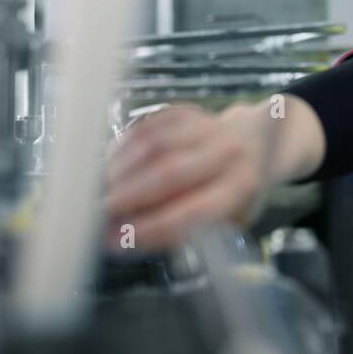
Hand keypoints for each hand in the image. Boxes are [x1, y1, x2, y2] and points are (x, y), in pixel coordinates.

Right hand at [102, 101, 284, 252]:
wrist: (255, 145)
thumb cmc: (235, 193)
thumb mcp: (225, 221)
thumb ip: (184, 232)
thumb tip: (126, 241)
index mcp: (242, 186)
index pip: (193, 210)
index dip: (149, 228)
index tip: (115, 241)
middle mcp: (228, 151)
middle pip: (170, 172)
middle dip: (128, 196)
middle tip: (97, 214)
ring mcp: (207, 126)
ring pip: (154, 145)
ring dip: (120, 171)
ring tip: (100, 192)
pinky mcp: (185, 112)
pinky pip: (146, 128)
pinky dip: (122, 149)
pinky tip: (110, 168)